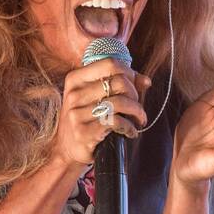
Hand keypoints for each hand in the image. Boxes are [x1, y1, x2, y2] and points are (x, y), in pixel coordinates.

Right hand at [52, 57, 151, 174]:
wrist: (67, 150)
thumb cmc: (86, 120)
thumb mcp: (95, 98)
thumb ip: (119, 85)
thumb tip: (146, 81)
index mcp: (75, 79)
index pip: (110, 63)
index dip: (129, 73)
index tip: (134, 86)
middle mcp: (74, 94)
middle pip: (118, 82)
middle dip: (135, 95)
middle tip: (137, 108)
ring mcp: (77, 114)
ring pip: (120, 102)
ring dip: (136, 112)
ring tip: (138, 120)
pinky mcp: (84, 132)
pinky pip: (116, 122)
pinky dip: (129, 127)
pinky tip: (130, 132)